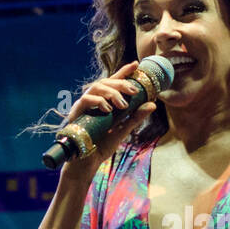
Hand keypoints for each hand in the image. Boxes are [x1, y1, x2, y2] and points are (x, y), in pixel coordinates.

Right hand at [61, 60, 156, 182]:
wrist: (88, 163)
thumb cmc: (102, 146)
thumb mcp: (123, 130)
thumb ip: (136, 117)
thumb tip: (153, 104)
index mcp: (105, 102)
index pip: (114, 82)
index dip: (124, 72)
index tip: (137, 65)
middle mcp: (94, 101)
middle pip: (106, 82)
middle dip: (121, 83)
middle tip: (134, 90)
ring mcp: (84, 105)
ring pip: (96, 87)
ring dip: (112, 93)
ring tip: (123, 104)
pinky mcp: (76, 113)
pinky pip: (86, 100)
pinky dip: (98, 102)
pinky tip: (108, 109)